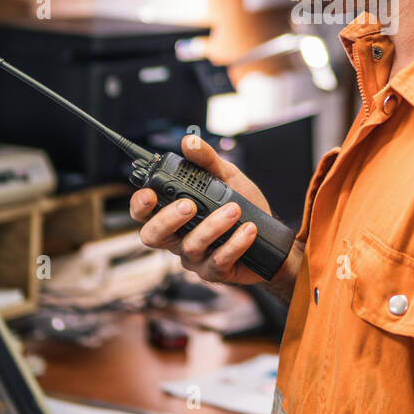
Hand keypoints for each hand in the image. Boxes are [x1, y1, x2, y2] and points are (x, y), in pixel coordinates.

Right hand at [130, 134, 274, 285]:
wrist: (273, 238)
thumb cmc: (244, 207)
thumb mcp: (227, 177)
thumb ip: (207, 160)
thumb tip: (189, 142)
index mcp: (173, 214)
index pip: (144, 213)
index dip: (140, 205)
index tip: (150, 194)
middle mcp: (178, 238)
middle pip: (153, 236)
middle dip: (168, 219)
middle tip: (189, 205)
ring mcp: (195, 257)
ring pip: (191, 246)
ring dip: (213, 226)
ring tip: (234, 210)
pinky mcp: (215, 271)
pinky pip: (218, 261)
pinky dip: (234, 243)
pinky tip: (248, 230)